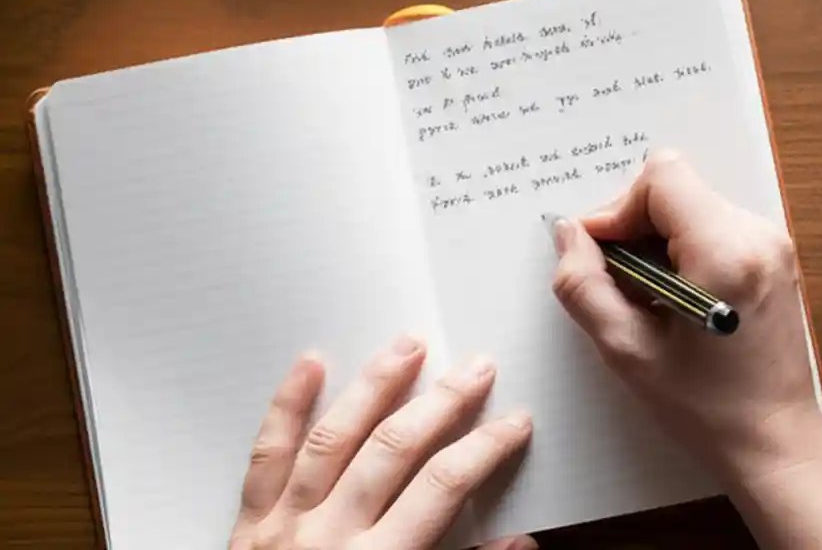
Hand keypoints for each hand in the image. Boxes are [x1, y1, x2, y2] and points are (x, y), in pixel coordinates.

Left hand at [228, 337, 535, 549]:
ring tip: (409, 346)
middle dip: (442, 403)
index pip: (441, 488)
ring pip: (333, 438)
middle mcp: (329, 536)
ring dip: (375, 386)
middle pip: (393, 450)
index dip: (483, 449)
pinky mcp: (249, 522)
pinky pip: (267, 454)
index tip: (514, 422)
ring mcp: (284, 525)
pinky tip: (311, 364)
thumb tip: (517, 543)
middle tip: (477, 367)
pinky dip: (287, 405)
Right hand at [550, 150, 821, 484]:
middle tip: (618, 283)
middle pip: (676, 188)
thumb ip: (584, 284)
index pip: (662, 176)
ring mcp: (773, 244)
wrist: (774, 442)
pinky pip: (715, 226)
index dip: (617, 208)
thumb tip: (569, 234)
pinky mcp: (775, 258)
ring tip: (646, 298)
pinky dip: (683, 250)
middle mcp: (758, 234)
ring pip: (693, 205)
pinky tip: (673, 299)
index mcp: (726, 250)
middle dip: (635, 226)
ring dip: (657, 241)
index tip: (598, 253)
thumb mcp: (626, 349)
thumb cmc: (706, 408)